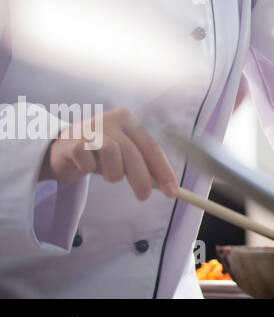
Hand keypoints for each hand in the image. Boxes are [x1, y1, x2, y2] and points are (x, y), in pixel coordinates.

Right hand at [39, 107, 177, 201]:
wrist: (58, 152)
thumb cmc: (96, 155)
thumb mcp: (122, 157)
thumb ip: (141, 165)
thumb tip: (165, 185)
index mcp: (128, 121)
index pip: (151, 146)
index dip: (163, 169)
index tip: (172, 190)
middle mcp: (111, 119)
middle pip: (133, 151)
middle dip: (142, 178)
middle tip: (144, 197)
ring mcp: (91, 127)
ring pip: (112, 153)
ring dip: (113, 173)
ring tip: (108, 175)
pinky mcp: (73, 140)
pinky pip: (88, 161)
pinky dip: (89, 169)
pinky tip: (85, 167)